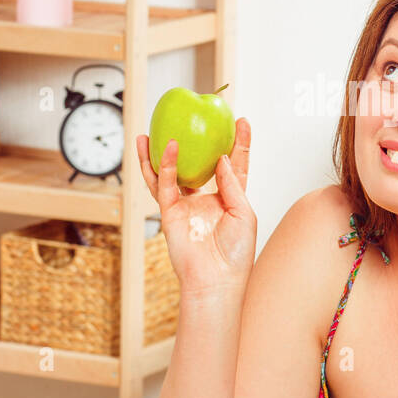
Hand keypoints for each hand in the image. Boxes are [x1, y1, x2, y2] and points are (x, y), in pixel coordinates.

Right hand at [135, 117, 255, 294]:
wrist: (216, 280)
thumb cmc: (236, 253)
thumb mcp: (244, 214)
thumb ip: (232, 184)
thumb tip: (221, 159)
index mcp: (230, 199)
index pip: (235, 165)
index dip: (239, 143)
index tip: (242, 120)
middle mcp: (207, 199)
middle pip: (199, 164)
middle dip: (195, 142)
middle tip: (195, 117)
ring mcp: (187, 206)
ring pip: (171, 173)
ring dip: (162, 153)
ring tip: (154, 132)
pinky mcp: (170, 214)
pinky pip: (165, 186)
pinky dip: (165, 167)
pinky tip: (167, 149)